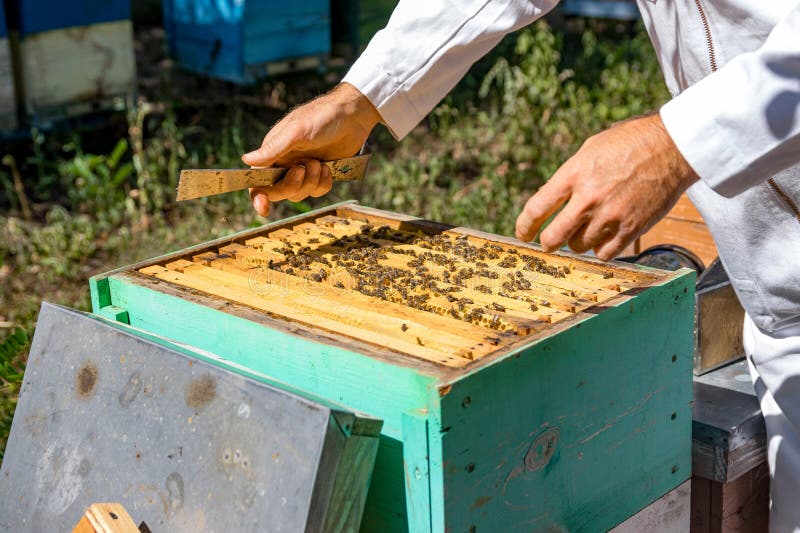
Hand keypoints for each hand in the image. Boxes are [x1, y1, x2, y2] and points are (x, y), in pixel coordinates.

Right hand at [242, 82, 380, 215]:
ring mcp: (303, 170)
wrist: (352, 116)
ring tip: (319, 163)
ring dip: (310, 182)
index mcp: (273, 152)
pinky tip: (328, 167)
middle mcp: (285, 163)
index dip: (258, 196)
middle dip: (292, 185)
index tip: (263, 208)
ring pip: (299, 193)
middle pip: (279, 191)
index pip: (258, 180)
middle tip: (302, 169)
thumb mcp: (295, 132)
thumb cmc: (321, 118)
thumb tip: (246, 160)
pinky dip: (323, 183)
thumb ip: (272, 149)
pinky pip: (317, 191)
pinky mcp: (320, 174)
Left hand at [515, 113, 698, 260]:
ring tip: (587, 229)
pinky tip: (603, 237)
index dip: (524, 226)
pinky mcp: (631, 229)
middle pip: (553, 237)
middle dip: (547, 243)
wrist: (672, 147)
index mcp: (574, 174)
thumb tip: (550, 201)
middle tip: (549, 242)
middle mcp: (589, 198)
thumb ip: (568, 176)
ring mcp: (610, 216)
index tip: (523, 234)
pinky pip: (604, 253)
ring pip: (579, 246)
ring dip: (578, 241)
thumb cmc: (628, 143)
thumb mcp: (590, 149)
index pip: (536, 208)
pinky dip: (600, 249)